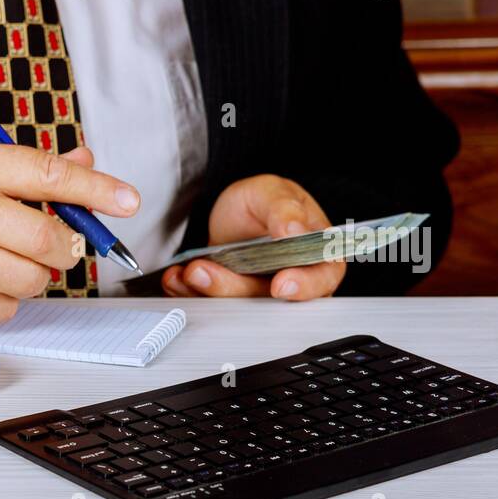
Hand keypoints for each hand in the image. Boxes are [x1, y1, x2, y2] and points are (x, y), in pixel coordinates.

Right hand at [0, 142, 140, 323]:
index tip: (127, 200)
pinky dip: (5, 299)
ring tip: (6, 260)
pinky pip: (5, 309)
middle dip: (63, 248)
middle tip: (56, 245)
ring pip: (32, 280)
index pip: (48, 175)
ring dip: (33, 276)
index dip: (95, 189)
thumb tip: (84, 162)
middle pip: (47, 239)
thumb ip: (27, 167)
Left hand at [161, 175, 345, 300]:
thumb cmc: (263, 202)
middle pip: (270, 300)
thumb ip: (284, 209)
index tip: (280, 285)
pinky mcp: (229, 299)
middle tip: (205, 272)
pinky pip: (212, 304)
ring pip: (237, 305)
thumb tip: (294, 231)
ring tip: (190, 270)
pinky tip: (176, 278)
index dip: (303, 286)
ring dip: (209, 290)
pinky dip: (190, 292)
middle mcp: (290, 281)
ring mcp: (257, 294)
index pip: (321, 279)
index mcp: (315, 256)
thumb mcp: (271, 193)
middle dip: (234, 288)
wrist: (231, 214)